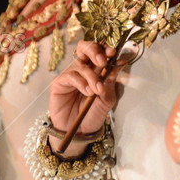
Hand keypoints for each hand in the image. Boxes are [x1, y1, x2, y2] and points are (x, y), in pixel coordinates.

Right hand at [47, 41, 131, 156]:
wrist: (79, 131)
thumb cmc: (93, 113)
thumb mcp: (107, 98)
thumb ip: (111, 80)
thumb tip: (120, 62)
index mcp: (96, 68)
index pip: (100, 50)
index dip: (106, 48)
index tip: (113, 53)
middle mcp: (83, 68)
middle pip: (85, 47)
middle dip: (95, 50)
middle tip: (103, 61)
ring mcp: (71, 74)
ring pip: (81, 64)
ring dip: (92, 76)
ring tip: (97, 90)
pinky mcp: (59, 82)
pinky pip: (71, 76)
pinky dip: (81, 83)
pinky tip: (87, 92)